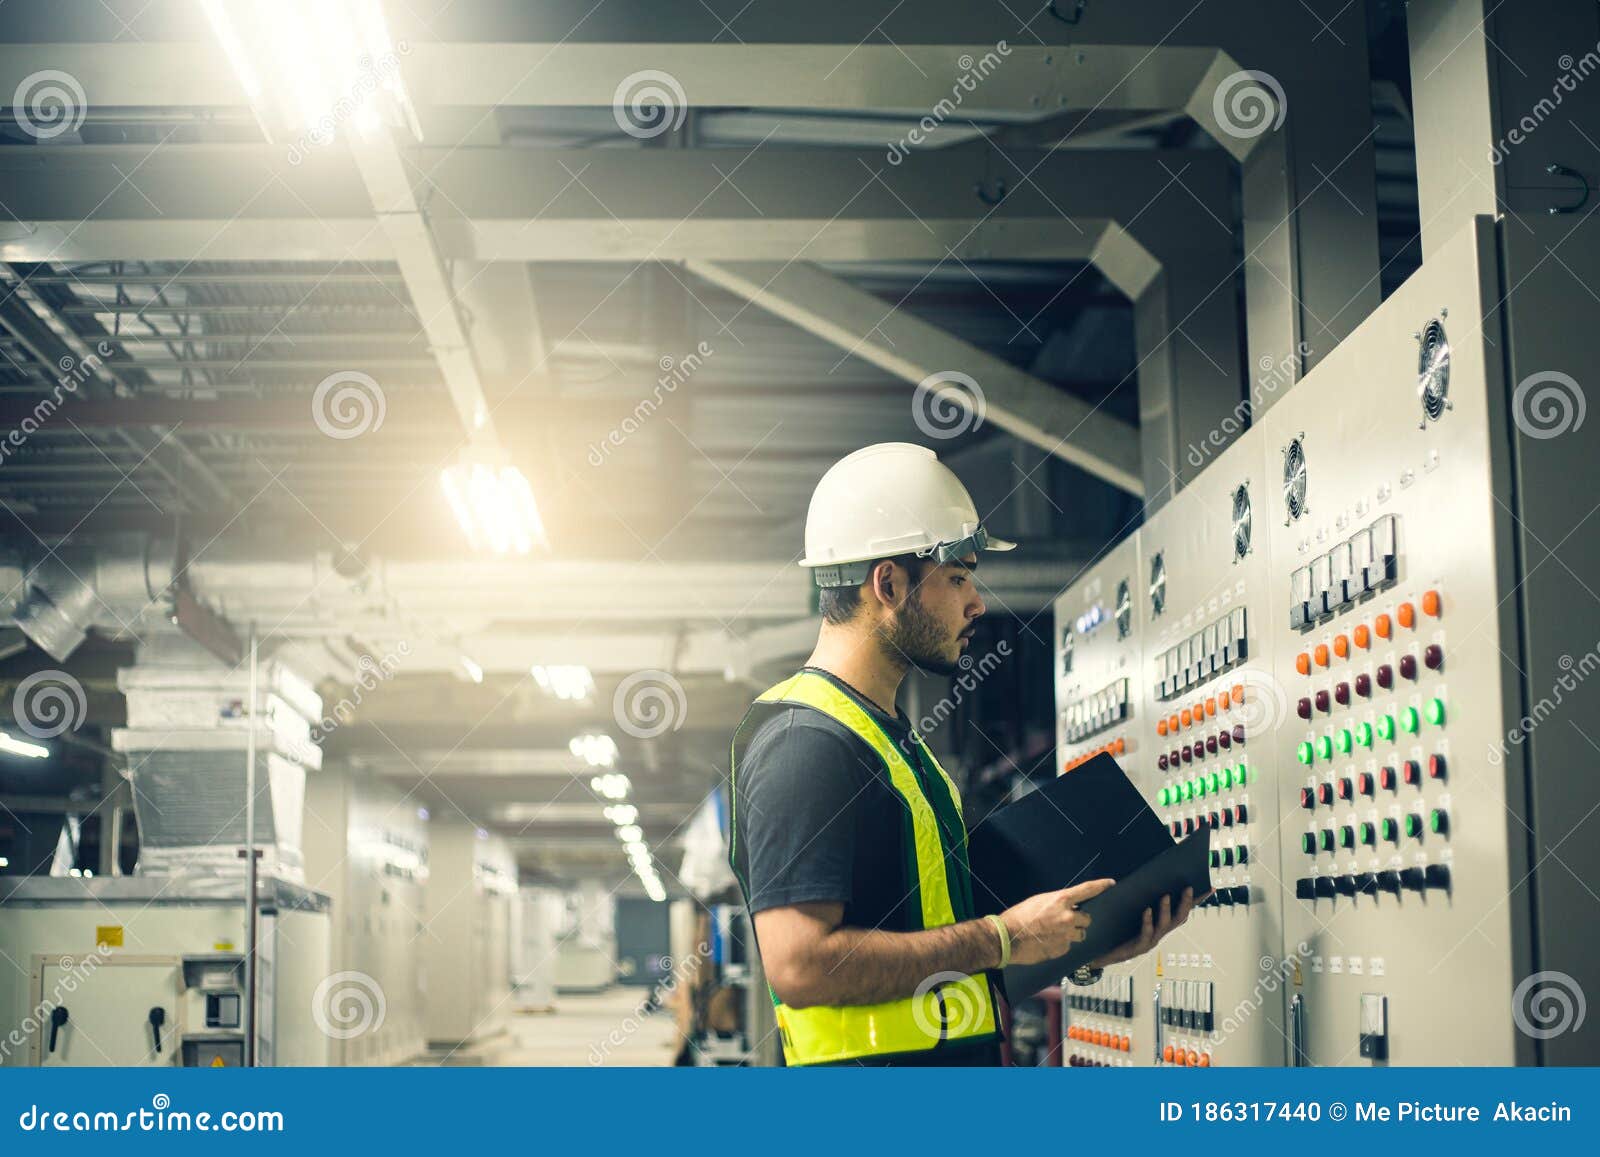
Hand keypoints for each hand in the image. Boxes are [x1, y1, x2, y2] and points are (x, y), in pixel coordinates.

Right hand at [999, 878, 1115, 965]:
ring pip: (1080, 934)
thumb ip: (1057, 903)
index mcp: (1061, 900)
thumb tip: (1068, 907)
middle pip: (1087, 918)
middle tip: (1065, 921)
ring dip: (1072, 933)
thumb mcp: (1038, 901)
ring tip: (1054, 933)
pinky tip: (1048, 942)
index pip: (1088, 890)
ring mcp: (1066, 935)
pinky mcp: (1062, 949)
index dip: (1101, 885)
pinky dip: (1061, 944)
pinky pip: (1069, 946)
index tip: (1110, 883)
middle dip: (1079, 920)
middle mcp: (1068, 917)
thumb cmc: (1018, 917)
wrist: (1007, 938)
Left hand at [1090, 887, 1204, 967]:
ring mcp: (1150, 940)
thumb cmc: (1116, 930)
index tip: (1208, 887)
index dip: (1196, 900)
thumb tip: (1149, 875)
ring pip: (1163, 925)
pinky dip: (1147, 921)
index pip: (1182, 909)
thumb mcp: (1131, 910)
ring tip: (1164, 895)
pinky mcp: (1138, 947)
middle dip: (1184, 903)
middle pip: (1178, 917)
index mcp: (1160, 923)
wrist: (1101, 951)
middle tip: (1187, 887)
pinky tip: (1146, 910)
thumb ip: (1141, 896)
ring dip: (1165, 909)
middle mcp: (1159, 932)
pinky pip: (1146, 933)